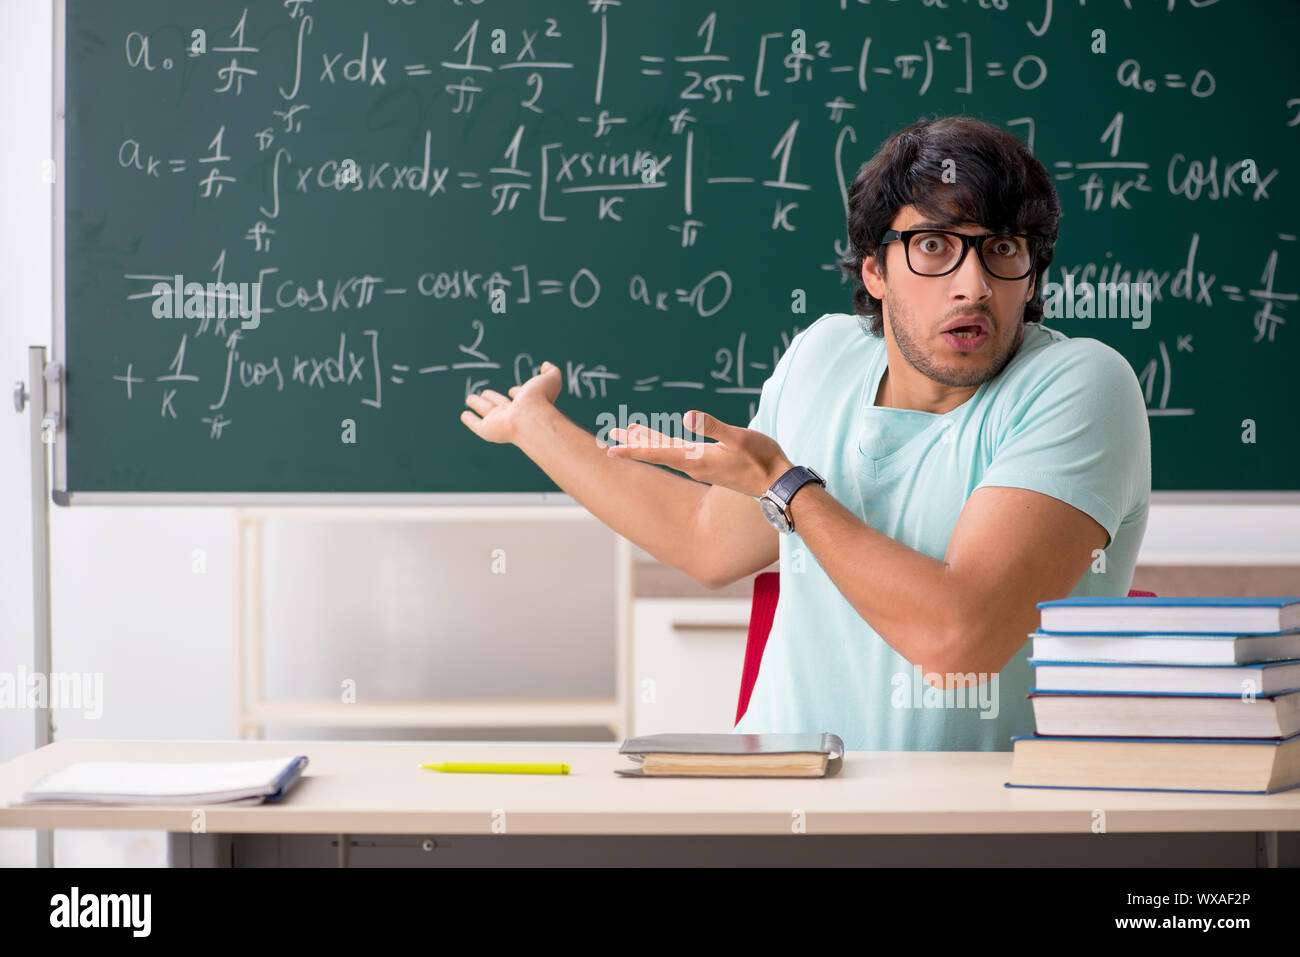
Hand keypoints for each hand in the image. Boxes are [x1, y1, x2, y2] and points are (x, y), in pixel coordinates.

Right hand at [461, 361, 561, 444]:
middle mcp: (513, 413)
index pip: (520, 397)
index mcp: (527, 402)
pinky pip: (476, 425)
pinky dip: (470, 420)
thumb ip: (551, 371)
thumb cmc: (540, 398)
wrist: (530, 417)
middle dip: (493, 398)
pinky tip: (464, 415)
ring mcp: (500, 421)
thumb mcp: (549, 379)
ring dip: (478, 404)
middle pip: (500, 405)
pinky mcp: (488, 430)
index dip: (517, 392)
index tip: (514, 390)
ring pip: (487, 411)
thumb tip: (546, 365)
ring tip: (470, 398)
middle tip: (485, 393)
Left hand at [606, 409, 792, 497]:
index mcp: (696, 458)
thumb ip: (714, 427)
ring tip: (627, 432)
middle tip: (609, 435)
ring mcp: (700, 466)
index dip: (633, 450)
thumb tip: (688, 416)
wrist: (778, 483)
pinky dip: (664, 444)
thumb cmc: (762, 459)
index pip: (657, 453)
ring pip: (665, 452)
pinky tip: (663, 441)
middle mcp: (693, 464)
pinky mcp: (708, 464)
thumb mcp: (740, 438)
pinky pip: (678, 453)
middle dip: (632, 444)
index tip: (610, 451)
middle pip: (655, 452)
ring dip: (646, 442)